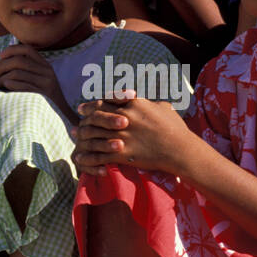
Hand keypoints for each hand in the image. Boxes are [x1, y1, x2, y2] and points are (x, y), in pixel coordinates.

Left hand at [0, 44, 70, 114]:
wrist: (59, 117)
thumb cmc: (39, 99)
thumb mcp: (30, 81)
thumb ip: (13, 70)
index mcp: (44, 66)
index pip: (28, 49)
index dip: (12, 49)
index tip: (0, 55)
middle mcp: (47, 72)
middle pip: (19, 61)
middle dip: (2, 65)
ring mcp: (46, 84)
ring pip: (18, 73)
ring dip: (2, 78)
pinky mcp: (42, 96)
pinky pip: (22, 86)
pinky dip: (9, 86)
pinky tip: (3, 89)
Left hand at [72, 94, 193, 175]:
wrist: (180, 150)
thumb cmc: (176, 129)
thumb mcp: (165, 109)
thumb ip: (154, 104)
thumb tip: (152, 102)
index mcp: (134, 103)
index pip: (108, 99)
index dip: (94, 102)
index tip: (86, 105)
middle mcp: (125, 116)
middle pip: (98, 114)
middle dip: (86, 115)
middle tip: (79, 117)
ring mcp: (122, 135)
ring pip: (95, 132)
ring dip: (83, 134)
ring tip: (76, 135)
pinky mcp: (123, 152)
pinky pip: (99, 153)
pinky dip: (88, 155)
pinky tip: (82, 156)